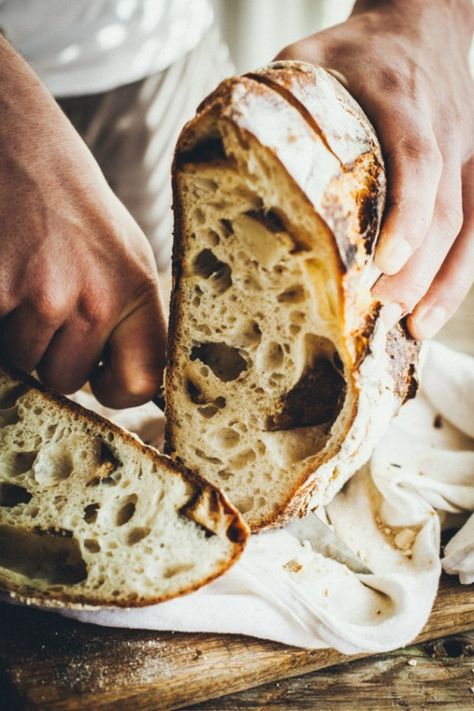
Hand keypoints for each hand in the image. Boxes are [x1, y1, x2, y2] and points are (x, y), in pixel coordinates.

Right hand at [0, 36, 166, 406]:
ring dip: (16, 334)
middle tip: (45, 297)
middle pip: (66, 380)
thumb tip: (124, 388)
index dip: (112, 388)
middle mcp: (95, 297)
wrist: (15, 139)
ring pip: (22, 364)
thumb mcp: (124, 254)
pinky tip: (2, 275)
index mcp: (137, 289)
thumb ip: (127, 322)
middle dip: (51, 352)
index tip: (98, 374)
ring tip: (21, 278)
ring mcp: (41, 294)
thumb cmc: (71, 205)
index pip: (139, 385)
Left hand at [276, 0, 473, 338]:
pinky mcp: (473, 171)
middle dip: (416, 268)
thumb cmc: (357, 48)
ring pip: (465, 227)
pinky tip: (430, 316)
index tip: (385, 261)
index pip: (417, 157)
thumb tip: (209, 147)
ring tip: (407, 330)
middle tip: (378, 313)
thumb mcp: (306, 57)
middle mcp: (443, 128)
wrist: (423, 22)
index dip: (407, 211)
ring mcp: (465, 152)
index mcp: (399, 99)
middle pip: (443, 209)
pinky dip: (457, 278)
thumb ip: (268, 99)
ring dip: (439, 284)